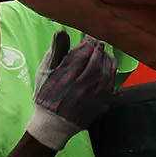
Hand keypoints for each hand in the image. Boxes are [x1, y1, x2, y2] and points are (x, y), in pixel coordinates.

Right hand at [26, 33, 116, 149]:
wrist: (54, 124)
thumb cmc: (46, 95)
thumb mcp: (44, 72)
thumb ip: (55, 52)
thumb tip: (62, 32)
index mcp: (66, 76)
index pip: (82, 54)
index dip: (88, 43)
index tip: (89, 37)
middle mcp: (82, 86)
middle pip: (96, 62)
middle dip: (98, 50)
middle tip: (98, 43)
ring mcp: (94, 97)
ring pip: (106, 73)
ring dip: (107, 60)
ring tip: (104, 53)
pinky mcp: (101, 105)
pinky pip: (111, 85)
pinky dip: (111, 73)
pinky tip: (107, 68)